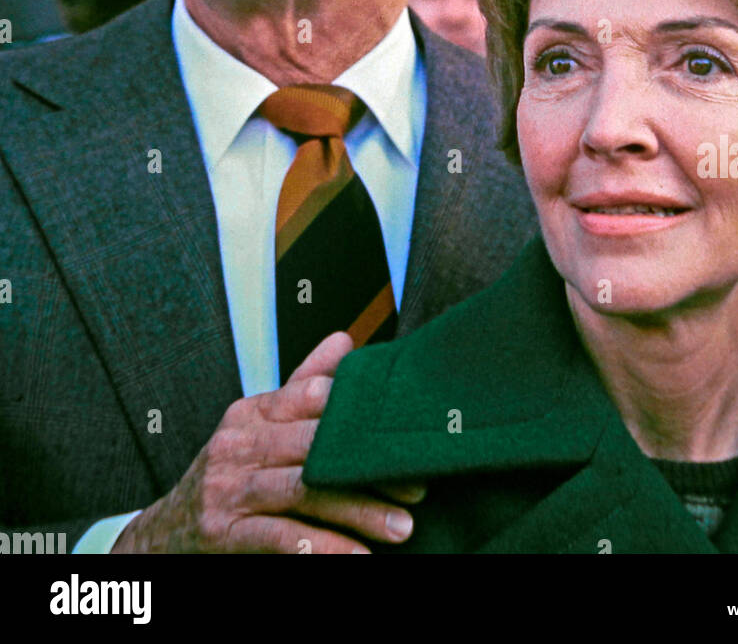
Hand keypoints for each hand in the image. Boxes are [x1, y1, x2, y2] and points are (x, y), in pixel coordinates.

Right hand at [111, 332, 422, 552]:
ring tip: (402, 528)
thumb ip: (300, 388)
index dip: (357, 412)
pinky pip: (280, 538)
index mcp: (252, 412)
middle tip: (417, 485)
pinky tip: (356, 558)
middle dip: (369, 468)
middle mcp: (237, 444)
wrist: (161, 538)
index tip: (403, 429)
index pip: (311, 397)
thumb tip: (345, 339)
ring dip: (358, 511)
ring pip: (304, 492)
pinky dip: (322, 548)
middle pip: (315, 447)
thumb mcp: (256, 429)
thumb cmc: (227, 478)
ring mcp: (227, 488)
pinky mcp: (223, 533)